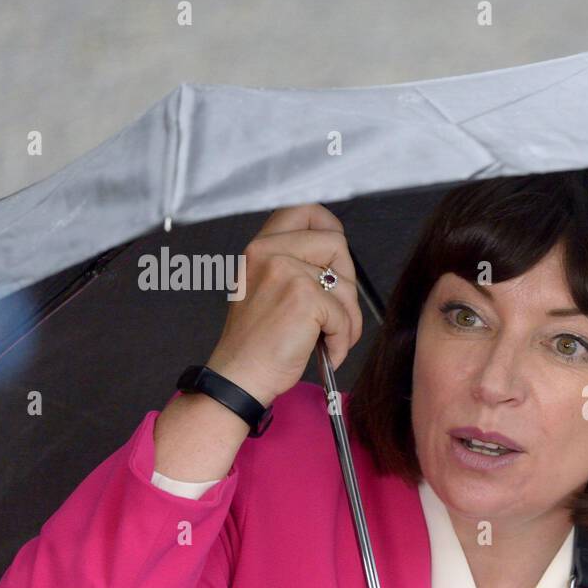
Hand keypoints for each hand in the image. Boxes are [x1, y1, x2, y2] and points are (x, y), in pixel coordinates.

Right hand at [204, 203, 363, 405]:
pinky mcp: (304, 298)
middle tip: (336, 312)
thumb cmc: (255, 342)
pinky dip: (343, 339)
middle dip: (348, 282)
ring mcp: (287, 272)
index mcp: (260, 247)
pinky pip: (345, 315)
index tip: (336, 256)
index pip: (304, 210)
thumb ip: (293, 265)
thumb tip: (336, 257)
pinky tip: (325, 350)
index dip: (330, 227)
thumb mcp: (265, 288)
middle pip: (338, 244)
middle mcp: (269, 252)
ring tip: (330, 338)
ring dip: (349, 319)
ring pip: (347, 284)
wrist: (239, 376)